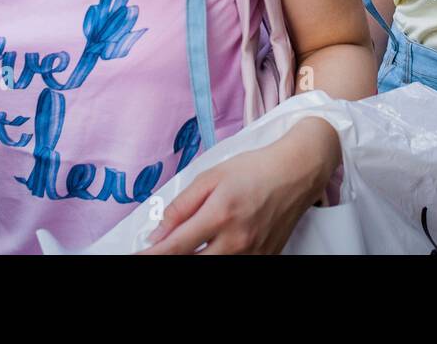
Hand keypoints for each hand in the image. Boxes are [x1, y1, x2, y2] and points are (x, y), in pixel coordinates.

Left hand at [140, 118, 338, 254]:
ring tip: (187, 247)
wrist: (297, 172)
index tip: (139, 257)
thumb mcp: (211, 176)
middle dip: (172, 257)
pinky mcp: (265, 259)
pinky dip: (219, 257)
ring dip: (196, 258)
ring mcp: (252, 253)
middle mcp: (237, 239)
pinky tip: (214, 248)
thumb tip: (159, 232)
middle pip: (192, 263)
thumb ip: (182, 205)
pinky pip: (234, 266)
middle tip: (161, 251)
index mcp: (220, 214)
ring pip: (213, 267)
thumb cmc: (256, 170)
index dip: (152, 255)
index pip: (175, 247)